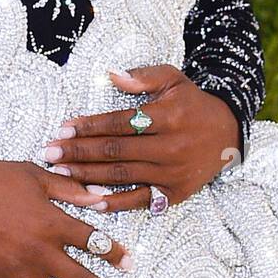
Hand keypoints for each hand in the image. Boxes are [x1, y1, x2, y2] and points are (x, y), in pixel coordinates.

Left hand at [40, 64, 240, 211]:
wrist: (228, 132)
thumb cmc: (192, 103)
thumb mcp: (173, 79)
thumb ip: (143, 77)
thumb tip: (112, 75)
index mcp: (167, 116)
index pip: (119, 123)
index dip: (89, 126)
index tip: (62, 128)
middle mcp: (170, 146)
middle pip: (115, 151)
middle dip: (78, 152)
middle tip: (49, 154)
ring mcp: (172, 172)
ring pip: (122, 176)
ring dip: (87, 176)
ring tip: (60, 174)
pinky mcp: (175, 193)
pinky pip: (140, 200)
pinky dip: (115, 202)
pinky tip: (90, 200)